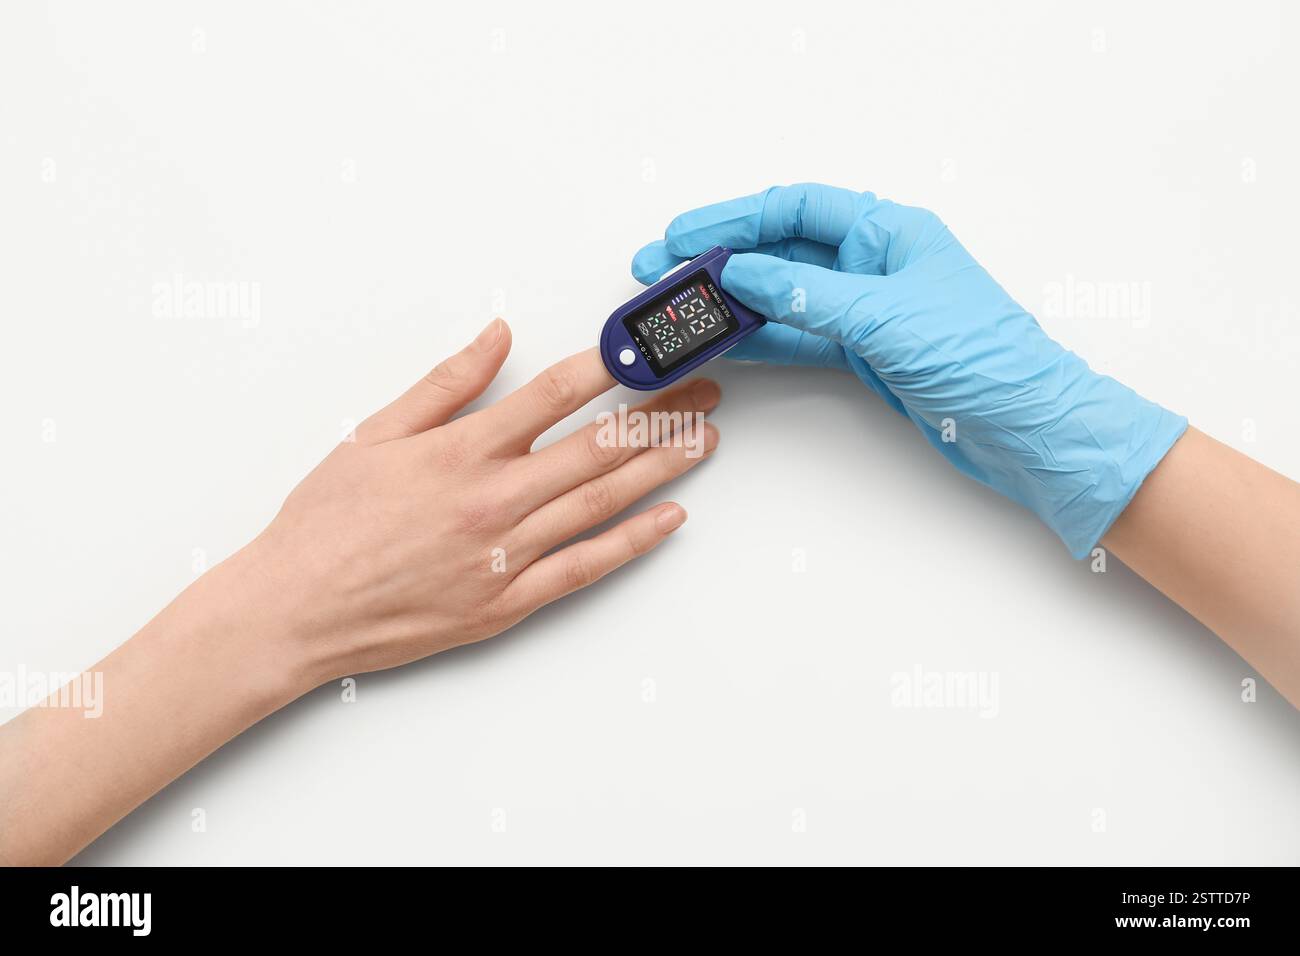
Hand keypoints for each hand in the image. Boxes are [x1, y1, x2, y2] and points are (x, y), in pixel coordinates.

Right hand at [253, 318, 719, 682]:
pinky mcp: (507, 602)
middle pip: (598, 445)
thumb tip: (497, 335)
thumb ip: (445, 383)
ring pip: (602, 501)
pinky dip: (632, 541)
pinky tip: (668, 518)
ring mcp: (505, 555)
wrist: (294, 609)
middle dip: (660, 413)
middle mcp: (493, 499)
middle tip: (702, 392)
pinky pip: (585, 567)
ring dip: (661, 467)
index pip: (557, 392)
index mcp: (461, 451)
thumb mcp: (375, 433)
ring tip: (702, 441)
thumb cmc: (326, 523)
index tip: (651, 348)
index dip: (613, 365)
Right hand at [632, 183, 1184, 557]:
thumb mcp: (885, 317)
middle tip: (664, 267)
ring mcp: (869, 311)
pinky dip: (760, 337)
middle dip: (720, 256)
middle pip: (782, 247)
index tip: (685, 233)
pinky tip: (723, 337)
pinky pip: (800, 336)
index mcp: (891, 231)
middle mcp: (877, 264)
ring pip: (784, 295)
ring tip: (680, 306)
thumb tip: (744, 272)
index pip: (796, 207)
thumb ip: (807, 294)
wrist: (1031, 431)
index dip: (735, 217)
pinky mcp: (867, 353)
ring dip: (731, 300)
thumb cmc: (987, 361)